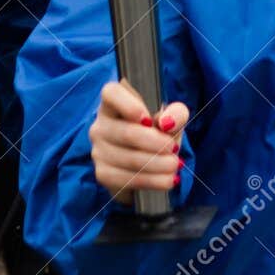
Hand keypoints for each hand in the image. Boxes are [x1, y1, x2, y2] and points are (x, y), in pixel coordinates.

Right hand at [89, 78, 188, 203]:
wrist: (148, 164)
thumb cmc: (158, 132)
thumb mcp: (172, 119)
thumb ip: (176, 113)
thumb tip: (167, 123)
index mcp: (114, 103)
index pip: (111, 93)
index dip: (128, 105)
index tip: (148, 119)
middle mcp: (100, 125)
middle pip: (126, 132)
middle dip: (156, 143)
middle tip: (174, 149)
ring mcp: (98, 150)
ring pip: (129, 158)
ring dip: (157, 164)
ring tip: (175, 165)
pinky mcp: (103, 174)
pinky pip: (127, 179)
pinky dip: (152, 181)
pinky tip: (167, 180)